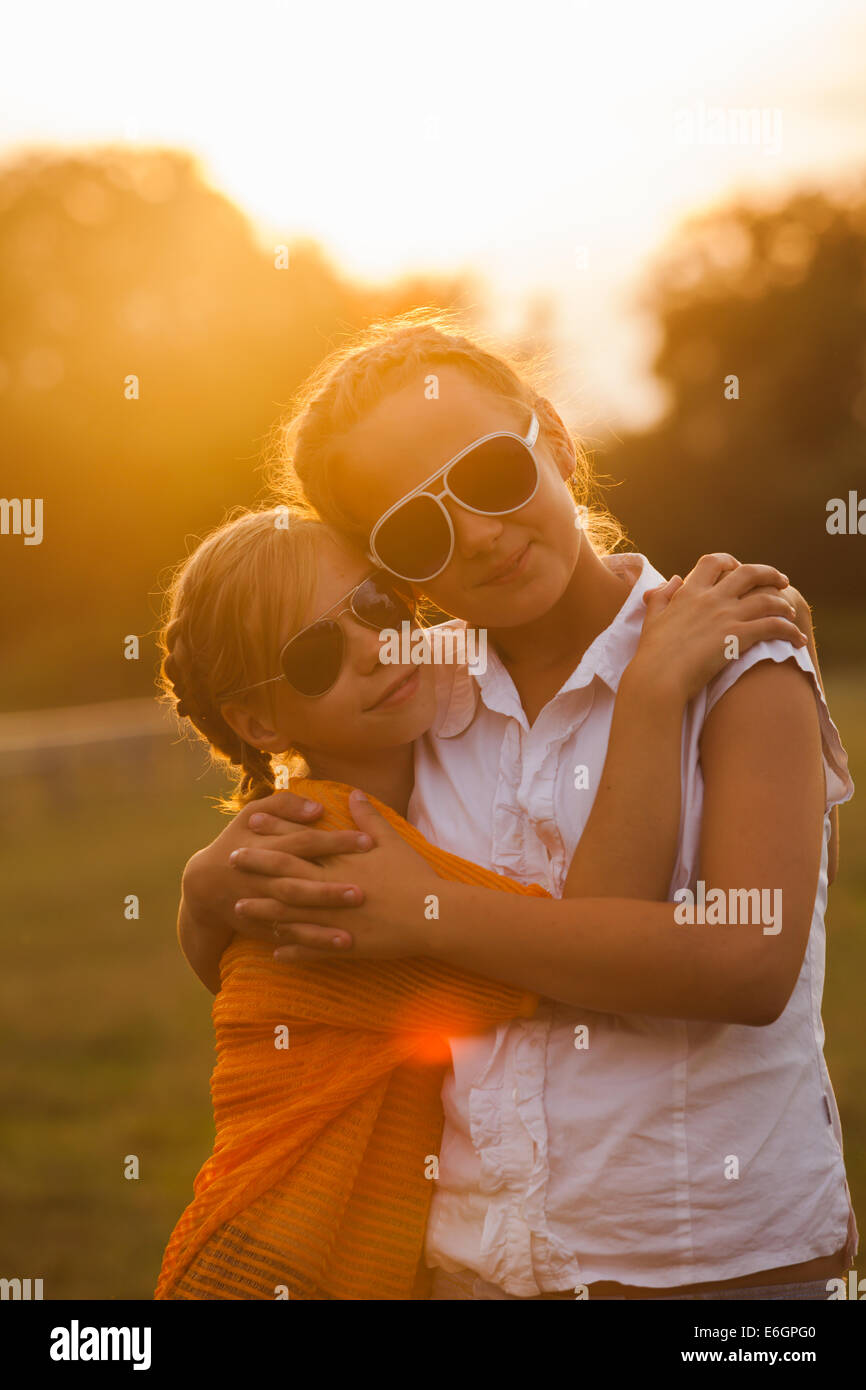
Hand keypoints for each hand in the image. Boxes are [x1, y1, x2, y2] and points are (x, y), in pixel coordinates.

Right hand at [182, 788, 372, 947]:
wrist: (206, 884)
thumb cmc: (239, 839)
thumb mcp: (252, 814)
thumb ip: (284, 805)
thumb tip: (318, 808)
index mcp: (266, 845)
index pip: (304, 841)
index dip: (334, 841)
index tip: (368, 841)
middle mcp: (265, 877)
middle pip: (300, 880)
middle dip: (330, 886)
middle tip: (363, 890)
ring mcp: (264, 905)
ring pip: (296, 912)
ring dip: (324, 919)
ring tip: (354, 924)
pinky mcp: (266, 926)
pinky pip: (292, 936)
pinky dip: (315, 941)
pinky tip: (342, 944)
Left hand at [232, 790, 440, 960]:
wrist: (431, 916)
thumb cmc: (414, 877)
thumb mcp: (392, 841)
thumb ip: (368, 818)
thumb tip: (354, 792)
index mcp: (341, 861)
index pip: (300, 840)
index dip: (275, 829)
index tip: (251, 820)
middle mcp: (330, 888)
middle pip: (284, 873)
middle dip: (256, 864)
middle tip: (230, 857)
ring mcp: (333, 918)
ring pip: (289, 913)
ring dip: (263, 910)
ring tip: (239, 907)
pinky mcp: (342, 945)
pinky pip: (309, 950)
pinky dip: (291, 951)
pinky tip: (274, 953)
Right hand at [632, 553, 807, 703]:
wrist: (658, 677)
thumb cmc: (652, 653)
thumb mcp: (653, 617)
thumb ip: (662, 595)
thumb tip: (674, 578)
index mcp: (690, 592)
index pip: (713, 562)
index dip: (730, 561)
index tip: (739, 567)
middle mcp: (712, 598)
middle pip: (749, 573)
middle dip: (769, 574)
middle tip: (782, 581)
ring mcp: (727, 616)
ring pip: (767, 599)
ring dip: (783, 604)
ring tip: (790, 612)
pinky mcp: (739, 637)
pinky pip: (774, 626)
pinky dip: (790, 631)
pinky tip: (797, 639)